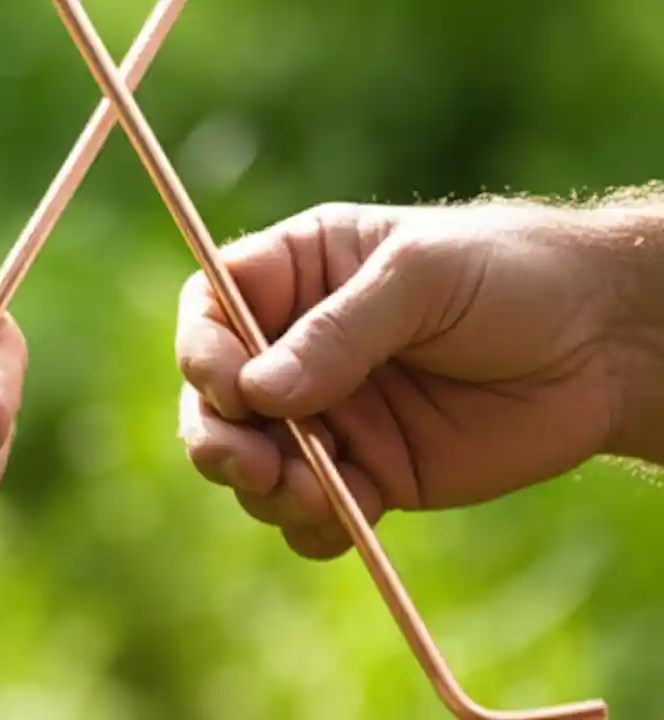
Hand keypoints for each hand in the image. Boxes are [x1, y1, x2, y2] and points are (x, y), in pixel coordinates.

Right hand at [175, 201, 662, 558]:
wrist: (607, 346)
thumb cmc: (511, 275)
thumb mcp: (420, 278)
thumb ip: (338, 333)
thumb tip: (258, 393)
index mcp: (298, 276)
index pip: (210, 310)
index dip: (203, 352)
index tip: (233, 388)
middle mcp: (297, 348)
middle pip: (215, 399)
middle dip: (218, 438)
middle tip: (251, 467)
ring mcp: (330, 414)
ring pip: (253, 464)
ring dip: (263, 489)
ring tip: (312, 494)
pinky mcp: (368, 472)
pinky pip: (311, 512)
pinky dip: (312, 527)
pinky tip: (345, 518)